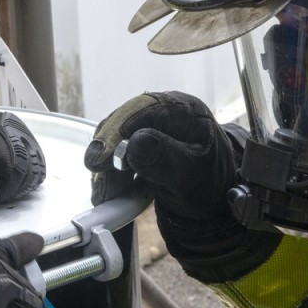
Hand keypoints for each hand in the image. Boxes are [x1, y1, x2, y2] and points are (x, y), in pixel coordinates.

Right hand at [84, 91, 237, 219]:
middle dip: (107, 150)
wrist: (211, 200)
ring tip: (103, 194)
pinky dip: (109, 175)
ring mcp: (147, 128)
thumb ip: (166, 158)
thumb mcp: (192, 173)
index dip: (119, 129)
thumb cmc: (209, 182)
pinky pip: (115, 156)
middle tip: (96, 172)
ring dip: (106, 168)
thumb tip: (134, 143)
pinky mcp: (136, 146)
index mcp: (183, 110)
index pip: (145, 108)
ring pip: (115, 140)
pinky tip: (108, 192)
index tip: (103, 155)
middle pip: (123, 121)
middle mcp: (162, 113)